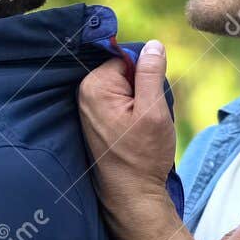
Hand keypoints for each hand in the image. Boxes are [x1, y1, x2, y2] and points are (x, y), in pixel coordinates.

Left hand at [78, 39, 178, 233]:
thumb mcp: (154, 110)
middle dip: (145, 88)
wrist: (131, 194)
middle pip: (125, 72)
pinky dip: (135, 113)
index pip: (127, 58)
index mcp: (95, 86)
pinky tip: (137, 133)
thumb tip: (153, 45)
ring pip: (127, 89)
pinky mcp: (96, 120)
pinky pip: (121, 103)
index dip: (147, 75)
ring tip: (144, 127)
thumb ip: (151, 74)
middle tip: (150, 116)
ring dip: (142, 102)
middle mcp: (85, 94)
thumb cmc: (142, 156)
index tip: (152, 99)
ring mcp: (89, 108)